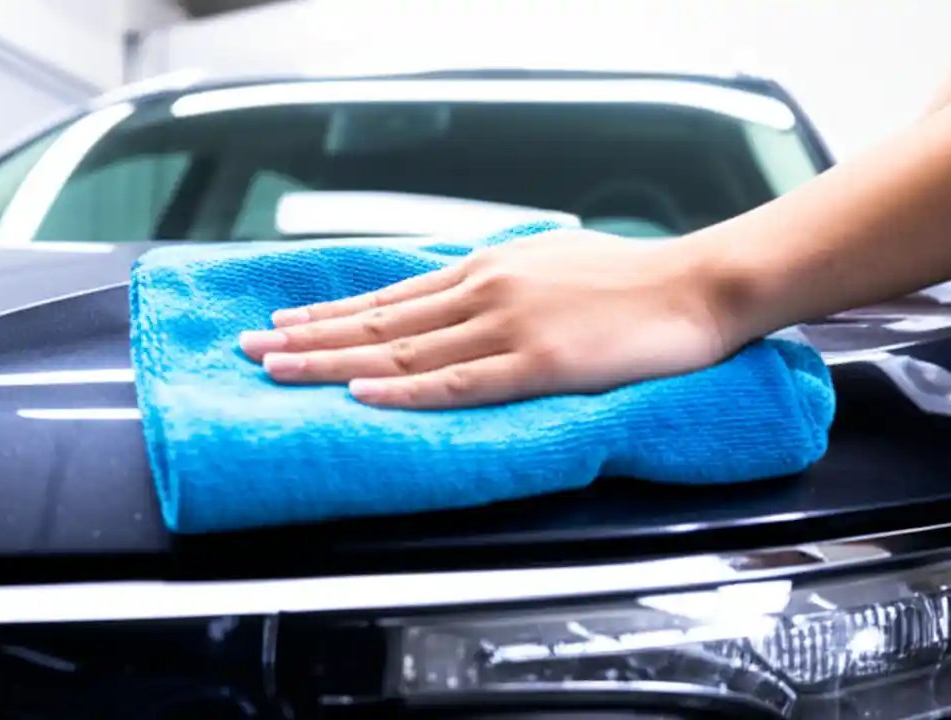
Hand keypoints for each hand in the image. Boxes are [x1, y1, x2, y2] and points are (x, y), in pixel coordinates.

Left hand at [238, 230, 741, 408]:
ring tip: (280, 370)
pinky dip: (405, 391)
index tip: (285, 321)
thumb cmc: (633, 279)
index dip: (333, 312)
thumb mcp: (552, 262)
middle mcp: (486, 289)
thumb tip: (460, 294)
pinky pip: (458, 383)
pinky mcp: (539, 363)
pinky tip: (362, 396)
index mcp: (489, 268)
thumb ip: (500, 281)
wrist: (698, 285)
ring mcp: (508, 325)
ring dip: (334, 362)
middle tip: (252, 349)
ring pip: (403, 350)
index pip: (391, 294)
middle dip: (309, 336)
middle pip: (380, 320)